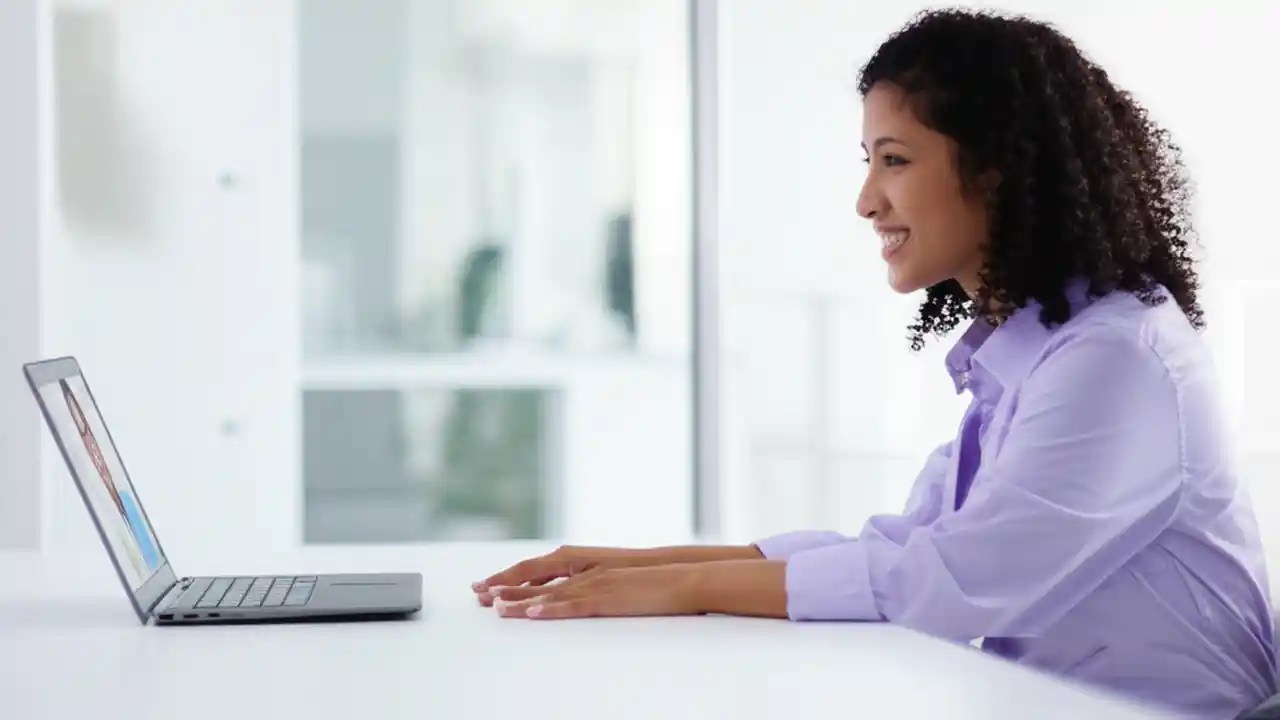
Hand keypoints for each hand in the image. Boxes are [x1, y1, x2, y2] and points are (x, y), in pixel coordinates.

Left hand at [490, 563, 704, 619]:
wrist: (678, 576)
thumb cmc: (649, 581)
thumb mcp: (613, 577)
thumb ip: (588, 582)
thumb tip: (570, 593)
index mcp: (584, 563)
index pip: (538, 570)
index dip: (512, 577)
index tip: (488, 585)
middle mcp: (583, 569)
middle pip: (535, 578)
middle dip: (505, 586)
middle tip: (477, 594)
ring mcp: (592, 583)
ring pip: (547, 593)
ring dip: (519, 600)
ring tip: (494, 608)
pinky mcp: (605, 598)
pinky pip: (571, 605)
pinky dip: (549, 609)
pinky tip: (531, 613)